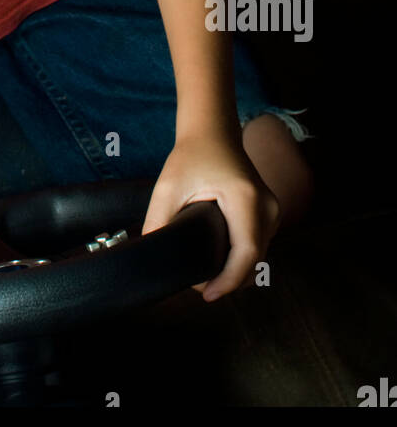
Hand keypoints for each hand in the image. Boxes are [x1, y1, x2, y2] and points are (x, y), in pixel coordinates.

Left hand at [140, 132, 280, 301]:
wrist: (213, 132)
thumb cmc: (192, 155)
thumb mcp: (168, 187)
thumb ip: (158, 221)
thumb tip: (153, 253)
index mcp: (246, 199)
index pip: (246, 254)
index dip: (228, 281)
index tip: (206, 294)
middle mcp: (267, 206)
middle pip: (254, 261)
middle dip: (229, 280)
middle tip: (198, 287)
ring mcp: (272, 210)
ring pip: (259, 256)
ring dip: (237, 271)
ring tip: (208, 277)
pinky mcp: (270, 212)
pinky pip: (259, 245)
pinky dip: (243, 258)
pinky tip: (222, 263)